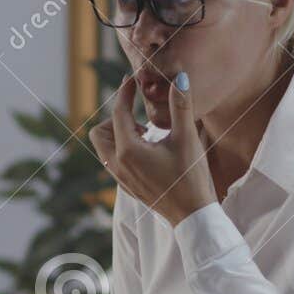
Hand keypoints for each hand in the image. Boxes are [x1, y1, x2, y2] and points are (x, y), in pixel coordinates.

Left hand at [88, 73, 215, 225]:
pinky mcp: (127, 187)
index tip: (133, 79)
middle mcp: (117, 165)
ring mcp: (120, 178)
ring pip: (104, 148)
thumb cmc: (190, 177)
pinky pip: (114, 162)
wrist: (193, 215)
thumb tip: (179, 77)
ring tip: (146, 135)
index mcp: (128, 151)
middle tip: (141, 119)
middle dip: (115, 119)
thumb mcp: (187, 138)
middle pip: (100, 132)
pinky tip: (148, 152)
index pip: (118, 113)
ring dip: (119, 135)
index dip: (125, 93)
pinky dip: (124, 150)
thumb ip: (181, 105)